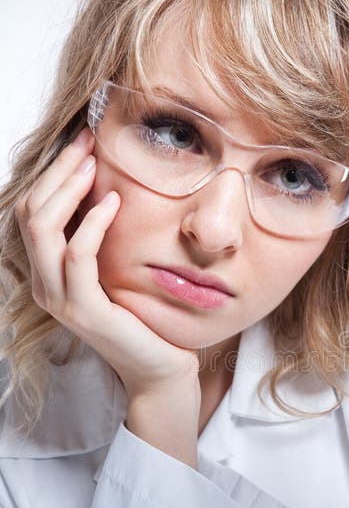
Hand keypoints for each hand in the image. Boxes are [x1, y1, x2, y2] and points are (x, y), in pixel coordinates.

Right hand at [15, 128, 199, 399]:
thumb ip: (101, 234)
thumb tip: (108, 181)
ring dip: (68, 189)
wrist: (160, 366)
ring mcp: (58, 298)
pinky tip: (113, 202)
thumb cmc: (144, 314)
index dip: (53, 172)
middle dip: (57, 171)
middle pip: (29, 212)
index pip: (31, 210)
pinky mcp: (83, 310)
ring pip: (42, 228)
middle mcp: (43, 284)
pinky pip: (77, 256)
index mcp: (47, 271)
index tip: (83, 142)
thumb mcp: (116, 266)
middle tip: (87, 142)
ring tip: (95, 164)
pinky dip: (92, 223)